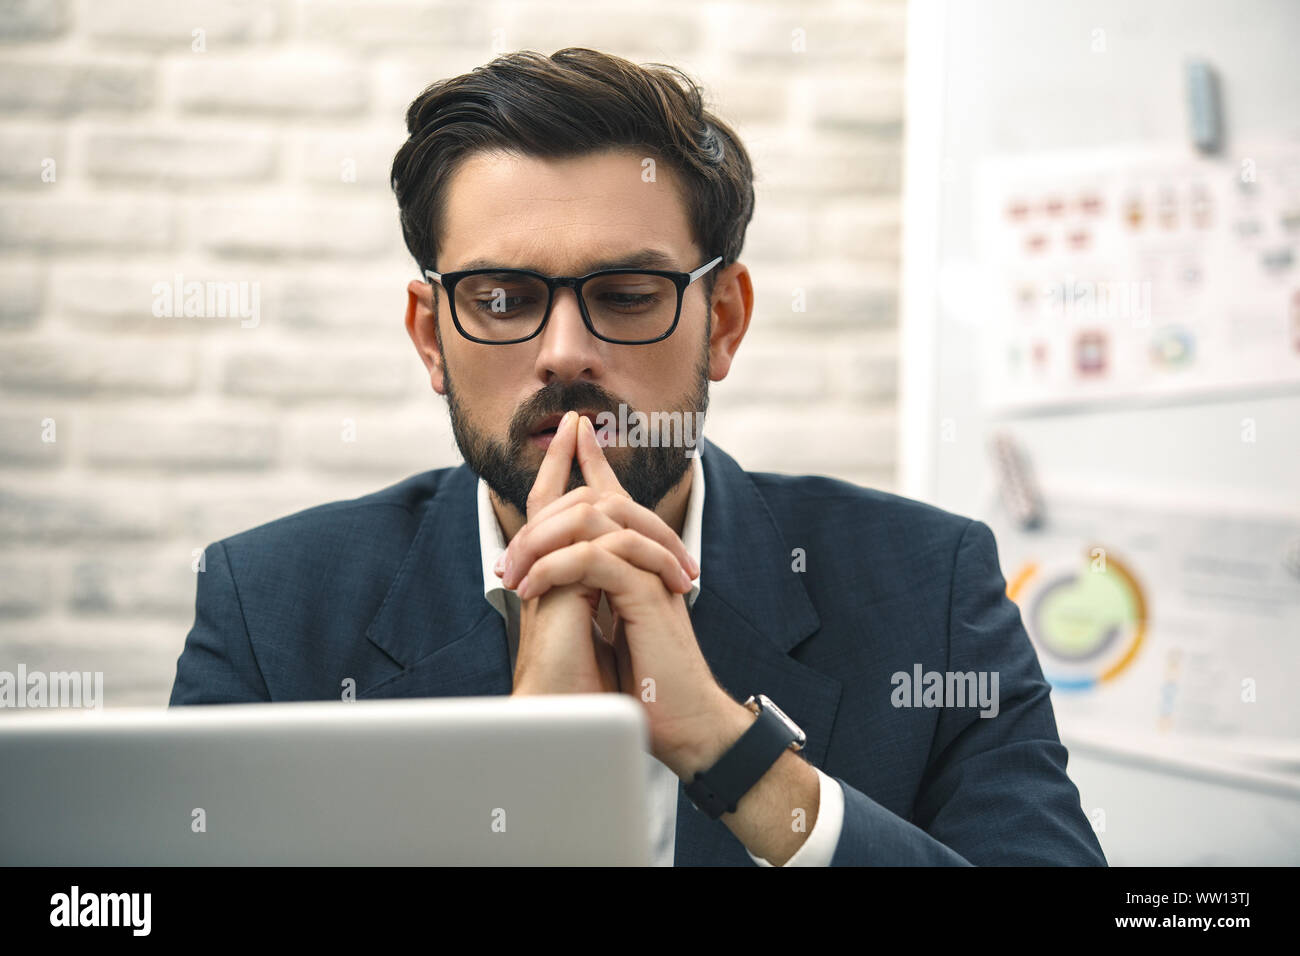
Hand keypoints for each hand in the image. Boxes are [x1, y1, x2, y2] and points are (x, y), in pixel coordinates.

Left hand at [500, 414, 736, 775]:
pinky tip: (534, 589)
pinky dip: (560, 567)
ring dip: (543, 541)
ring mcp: (652, 572)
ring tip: (512, 575)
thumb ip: (587, 598)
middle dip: (546, 509)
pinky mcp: (650, 595)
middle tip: (507, 555)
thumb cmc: (647, 690)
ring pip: (597, 520)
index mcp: (637, 565)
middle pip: (597, 499)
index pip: (612, 499)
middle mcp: (648, 560)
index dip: (592, 460)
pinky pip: (600, 558)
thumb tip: (552, 584)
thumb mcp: (605, 634)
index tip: (575, 428)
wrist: (687, 728)